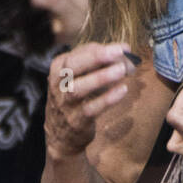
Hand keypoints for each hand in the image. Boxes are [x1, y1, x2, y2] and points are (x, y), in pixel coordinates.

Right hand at [45, 40, 132, 158]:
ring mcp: (65, 103)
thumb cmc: (75, 98)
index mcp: (58, 68)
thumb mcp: (78, 77)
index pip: (78, 53)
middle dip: (96, 56)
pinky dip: (107, 99)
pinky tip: (123, 90)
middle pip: (73, 65)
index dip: (101, 49)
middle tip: (120, 52)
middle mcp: (59, 84)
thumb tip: (124, 52)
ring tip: (122, 70)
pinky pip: (91, 109)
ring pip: (79, 88)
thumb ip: (97, 63)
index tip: (124, 48)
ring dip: (101, 77)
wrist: (61, 134)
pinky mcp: (76, 120)